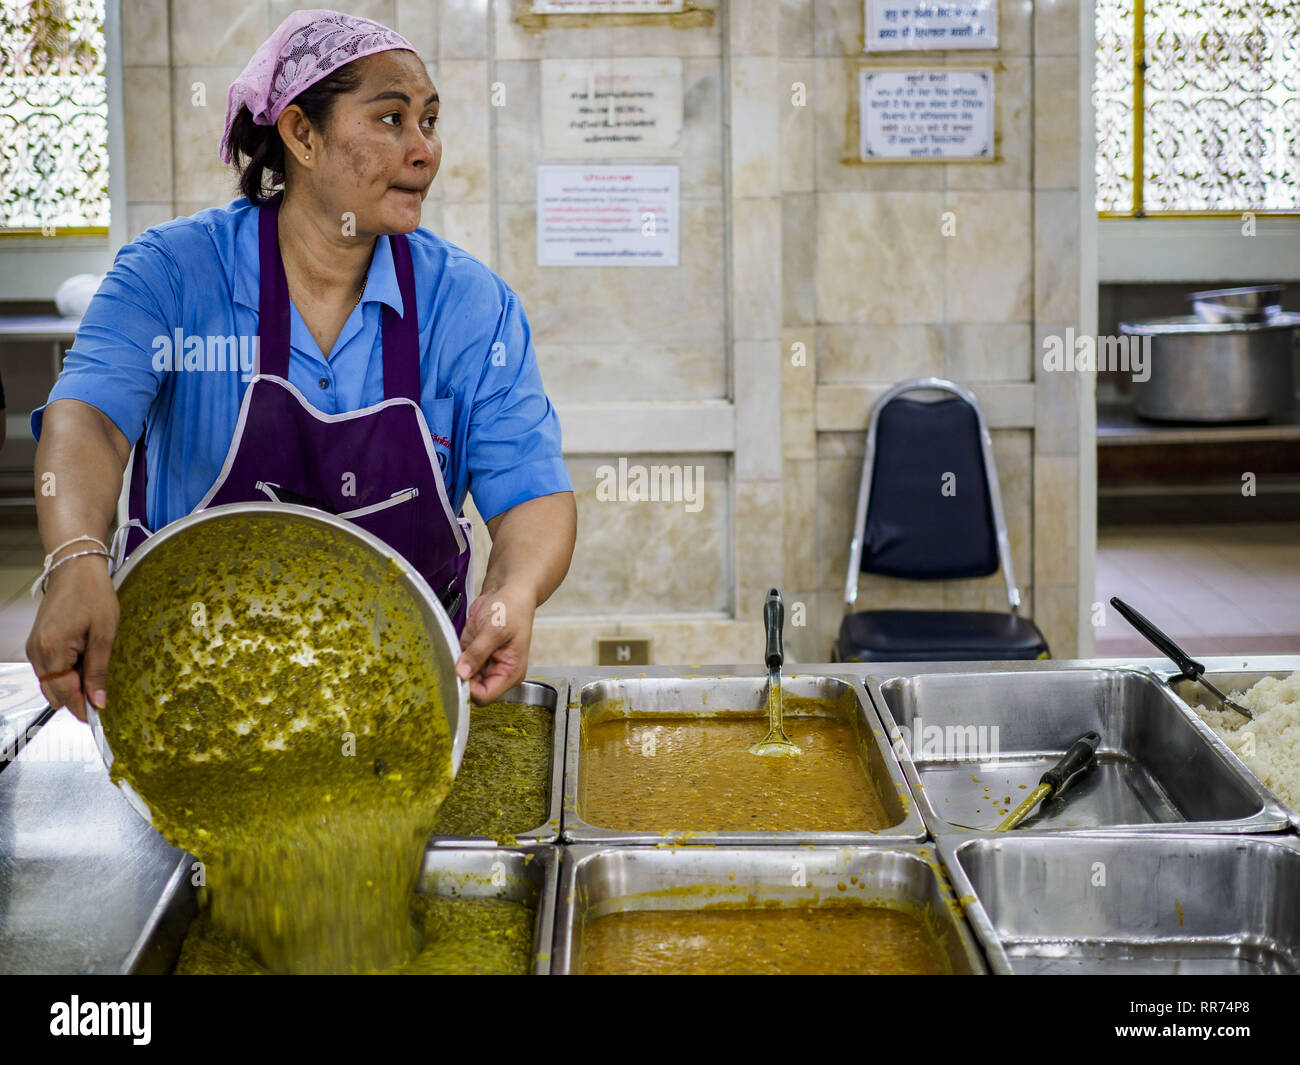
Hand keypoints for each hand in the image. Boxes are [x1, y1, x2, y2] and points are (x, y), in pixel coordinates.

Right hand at [26, 554, 118, 721]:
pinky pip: (49, 668)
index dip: (80, 708)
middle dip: (76, 697)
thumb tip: (98, 701)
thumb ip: (99, 670)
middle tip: (102, 695)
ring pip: (51, 682)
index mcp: (52, 651)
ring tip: (96, 673)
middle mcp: (36, 652)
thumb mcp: (104, 634)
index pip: (64, 693)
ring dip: (71, 684)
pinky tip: (85, 663)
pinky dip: (65, 672)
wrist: (74, 568)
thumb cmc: (93, 594)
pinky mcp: (38, 642)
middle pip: (54, 691)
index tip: (96, 718)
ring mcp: (34, 647)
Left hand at [454, 584, 535, 705]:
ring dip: (454, 669)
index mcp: (510, 672)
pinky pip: (458, 664)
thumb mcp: (494, 630)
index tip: (457, 676)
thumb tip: (462, 674)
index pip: (486, 696)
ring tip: (452, 653)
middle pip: (473, 690)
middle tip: (450, 665)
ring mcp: (484, 663)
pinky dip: (452, 659)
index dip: (470, 690)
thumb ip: (478, 653)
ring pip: (463, 678)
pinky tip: (450, 648)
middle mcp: (498, 672)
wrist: (507, 592)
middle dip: (460, 679)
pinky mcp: (472, 654)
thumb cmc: (511, 609)